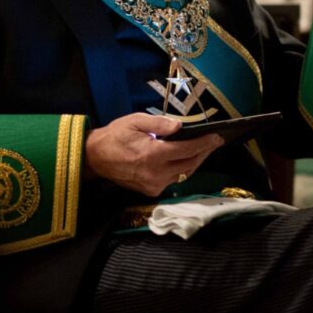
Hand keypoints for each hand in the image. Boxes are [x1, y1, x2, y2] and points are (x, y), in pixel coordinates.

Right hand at [84, 113, 222, 197]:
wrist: (96, 157)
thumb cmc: (116, 135)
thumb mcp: (135, 121)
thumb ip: (159, 123)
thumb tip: (180, 126)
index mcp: (153, 154)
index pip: (187, 150)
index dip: (204, 143)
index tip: (217, 137)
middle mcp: (156, 173)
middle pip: (190, 164)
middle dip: (204, 153)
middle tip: (214, 143)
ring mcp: (154, 185)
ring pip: (184, 174)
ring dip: (195, 162)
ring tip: (202, 150)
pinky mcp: (151, 191)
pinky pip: (173, 180)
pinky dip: (181, 169)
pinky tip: (185, 160)